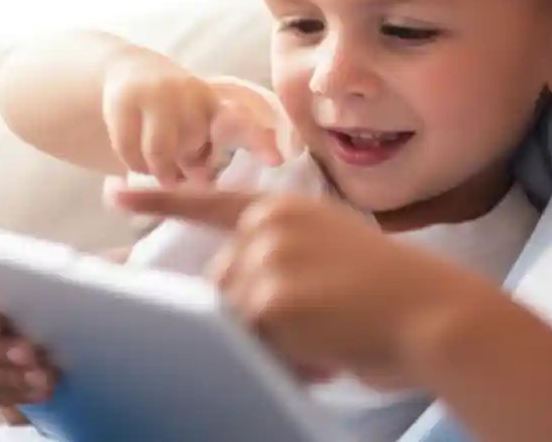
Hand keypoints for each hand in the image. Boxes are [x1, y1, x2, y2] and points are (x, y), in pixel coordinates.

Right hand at [101, 52, 284, 184]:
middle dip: (184, 167)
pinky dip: (133, 164)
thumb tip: (206, 186)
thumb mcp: (195, 127)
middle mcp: (189, 95)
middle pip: (192, 152)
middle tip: (178, 171)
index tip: (276, 161)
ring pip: (159, 156)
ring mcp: (157, 95)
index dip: (259, 141)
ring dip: (156, 170)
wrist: (126, 72)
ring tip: (156, 166)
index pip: (244, 123)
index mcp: (215, 104)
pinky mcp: (126, 100)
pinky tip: (136, 156)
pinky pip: (130, 153)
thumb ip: (204, 157)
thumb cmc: (171, 113)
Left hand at [111, 187, 496, 388]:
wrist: (436, 313)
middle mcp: (267, 227)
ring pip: (232, 318)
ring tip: (327, 341)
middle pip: (222, 285)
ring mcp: (264, 261)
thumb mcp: (332, 253)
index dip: (160, 198)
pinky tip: (324, 353)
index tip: (116, 191)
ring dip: (271, 343)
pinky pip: (247, 345)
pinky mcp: (267, 300)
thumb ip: (282, 261)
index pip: (210, 201)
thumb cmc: (395, 293)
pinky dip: (280, 360)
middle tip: (318, 332)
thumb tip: (244, 301)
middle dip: (257, 320)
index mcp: (285, 209)